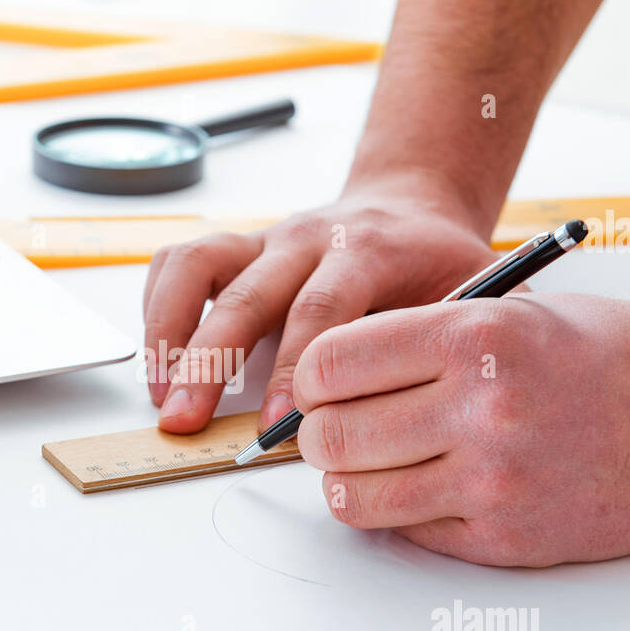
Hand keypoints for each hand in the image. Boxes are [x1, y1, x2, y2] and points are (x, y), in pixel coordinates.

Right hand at [143, 172, 495, 433]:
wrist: (409, 205)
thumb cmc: (437, 262)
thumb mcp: (473, 291)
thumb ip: (455, 339)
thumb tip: (429, 410)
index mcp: (366, 249)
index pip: (320, 306)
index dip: (295, 367)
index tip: (277, 425)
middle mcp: (306, 238)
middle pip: (245, 293)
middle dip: (209, 362)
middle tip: (186, 421)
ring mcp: (263, 239)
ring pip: (195, 266)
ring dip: (168, 333)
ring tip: (161, 396)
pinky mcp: (234, 247)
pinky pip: (177, 263)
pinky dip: (156, 310)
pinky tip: (157, 364)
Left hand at [292, 293, 629, 566]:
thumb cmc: (597, 353)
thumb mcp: (504, 311)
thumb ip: (414, 342)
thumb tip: (323, 384)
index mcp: (470, 337)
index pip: (329, 364)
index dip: (310, 379)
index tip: (320, 386)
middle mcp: (478, 409)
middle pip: (329, 436)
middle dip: (317, 434)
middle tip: (333, 430)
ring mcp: (492, 480)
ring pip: (354, 496)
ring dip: (349, 481)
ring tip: (372, 463)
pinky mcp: (505, 536)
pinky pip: (406, 532)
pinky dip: (402, 512)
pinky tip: (430, 486)